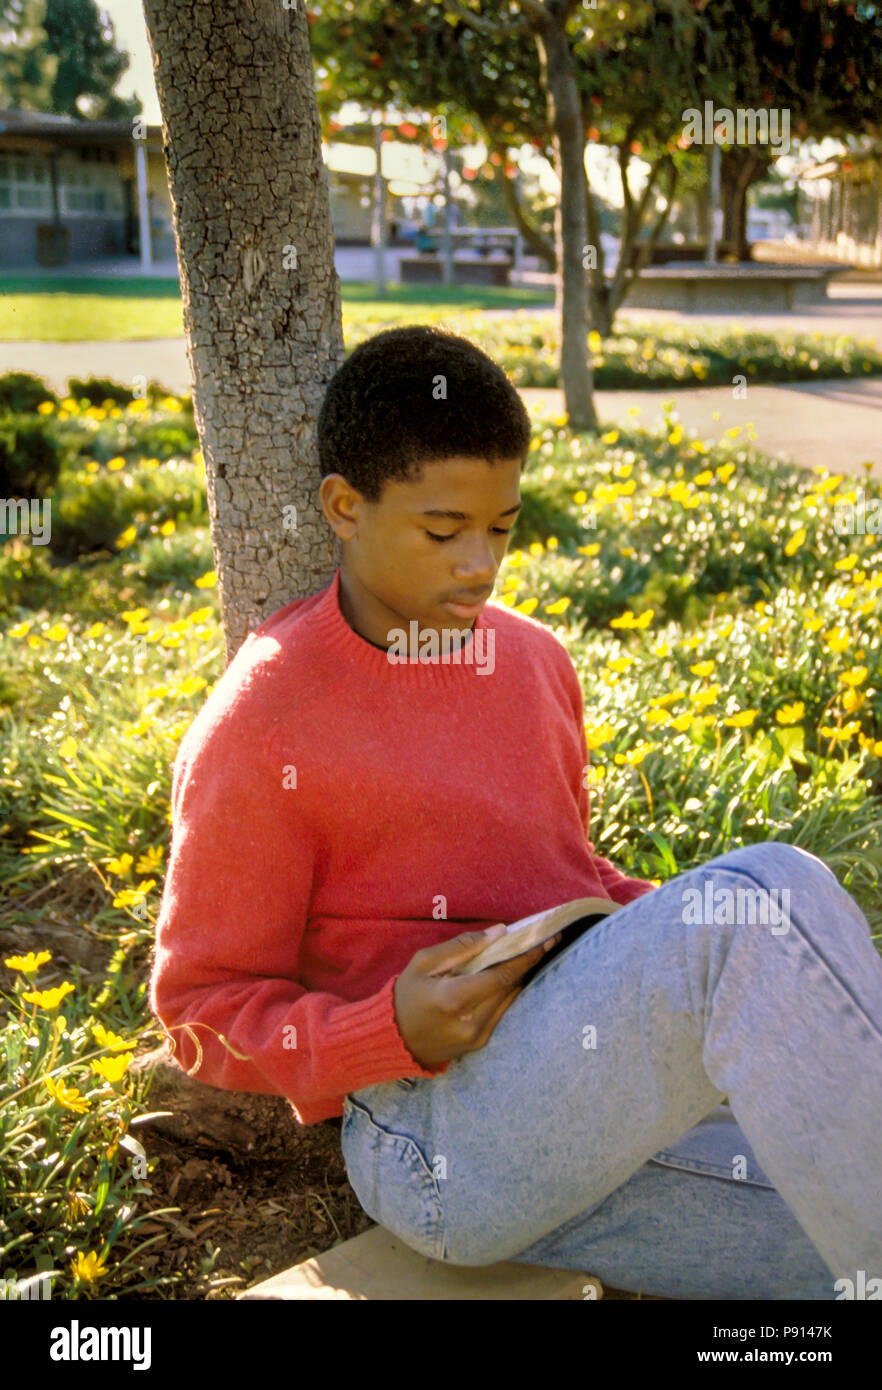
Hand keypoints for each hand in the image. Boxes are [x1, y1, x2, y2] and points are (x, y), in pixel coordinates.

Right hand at [393, 924, 561, 1068]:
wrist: (393, 1039)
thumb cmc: (405, 995)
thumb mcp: (424, 963)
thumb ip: (462, 947)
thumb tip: (499, 933)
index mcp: (454, 999)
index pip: (502, 976)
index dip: (527, 957)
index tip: (547, 939)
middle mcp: (471, 1022)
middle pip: (512, 988)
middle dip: (530, 963)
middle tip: (547, 941)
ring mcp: (477, 1036)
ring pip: (511, 1000)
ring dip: (521, 977)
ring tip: (533, 954)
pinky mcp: (480, 1043)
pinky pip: (503, 1011)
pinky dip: (509, 992)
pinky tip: (511, 975)